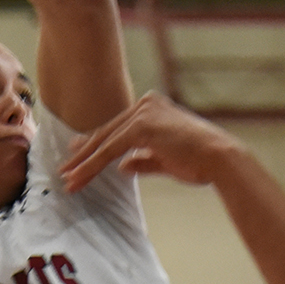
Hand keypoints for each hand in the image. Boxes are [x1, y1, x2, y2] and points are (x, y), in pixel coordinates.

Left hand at [60, 92, 243, 192]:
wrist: (220, 158)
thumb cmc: (200, 161)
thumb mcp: (166, 160)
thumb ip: (143, 160)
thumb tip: (123, 167)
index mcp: (152, 108)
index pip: (117, 129)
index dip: (96, 146)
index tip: (78, 156)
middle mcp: (145, 105)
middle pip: (106, 132)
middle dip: (84, 154)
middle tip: (65, 168)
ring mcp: (143, 113)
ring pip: (104, 142)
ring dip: (83, 162)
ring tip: (67, 178)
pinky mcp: (141, 126)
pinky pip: (109, 150)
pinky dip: (92, 165)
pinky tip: (79, 177)